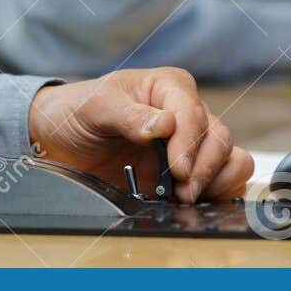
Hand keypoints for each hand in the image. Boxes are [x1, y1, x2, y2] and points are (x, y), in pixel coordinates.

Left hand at [27, 68, 252, 202]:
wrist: (60, 140)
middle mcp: (187, 114)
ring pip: (230, 158)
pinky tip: (192, 202)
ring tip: (188, 197)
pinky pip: (222, 180)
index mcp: (169, 88)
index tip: (178, 169)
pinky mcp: (186, 174)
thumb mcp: (95, 106)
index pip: (193, 112)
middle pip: (218, 138)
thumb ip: (129, 115)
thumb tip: (165, 125)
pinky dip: (216, 193)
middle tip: (183, 190)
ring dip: (216, 180)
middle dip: (204, 167)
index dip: (189, 141)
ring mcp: (189, 146)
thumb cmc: (79, 111)